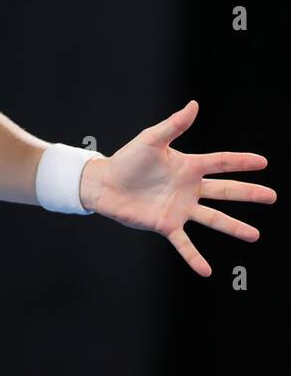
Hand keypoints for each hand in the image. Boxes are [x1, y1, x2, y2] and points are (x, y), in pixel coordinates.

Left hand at [79, 100, 275, 276]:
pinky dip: (194, 257)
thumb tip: (194, 104)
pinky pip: (184, 243)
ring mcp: (180, 208)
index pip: (221, 162)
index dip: (241, 162)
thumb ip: (174, 125)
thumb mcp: (151, 139)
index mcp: (188, 166)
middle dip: (249, 193)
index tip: (263, 162)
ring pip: (213, 218)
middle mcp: (189, 189)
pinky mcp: (166, 225)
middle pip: (225, 191)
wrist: (103, 183)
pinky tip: (206, 271)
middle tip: (272, 196)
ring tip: (254, 235)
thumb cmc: (127, 160)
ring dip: (233, 227)